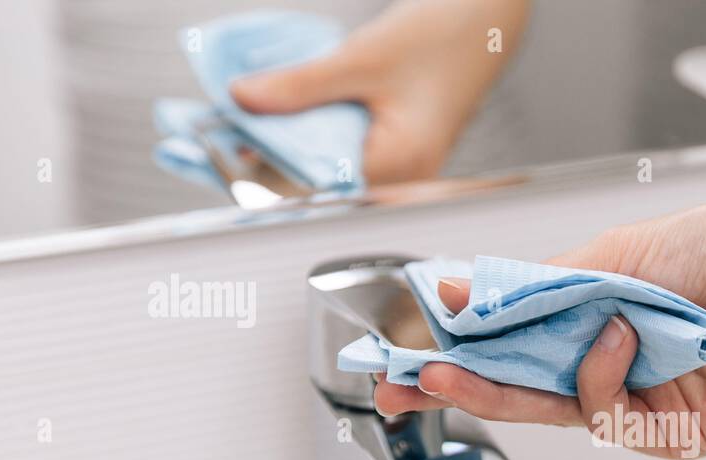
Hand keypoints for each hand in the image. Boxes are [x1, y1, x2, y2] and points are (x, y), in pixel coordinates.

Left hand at [230, 0, 527, 184]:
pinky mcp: (396, 159)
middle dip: (269, 163)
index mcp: (400, 168)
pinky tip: (288, 123)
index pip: (317, 189)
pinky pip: (343, 158)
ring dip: (289, 152)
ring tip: (247, 130)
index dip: (264, 172)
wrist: (486, 25)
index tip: (221, 150)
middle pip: (320, 188)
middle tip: (219, 138)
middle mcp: (403, 183)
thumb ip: (301, 85)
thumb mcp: (363, 58)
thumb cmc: (444, 40)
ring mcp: (401, 175)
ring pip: (329, 174)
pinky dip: (313, 141)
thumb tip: (244, 100)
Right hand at [373, 195, 705, 457]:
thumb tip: (454, 288)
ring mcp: (638, 405)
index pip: (508, 350)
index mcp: (589, 322)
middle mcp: (610, 367)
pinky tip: (625, 335)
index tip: (402, 365)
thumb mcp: (602, 256)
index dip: (455, 360)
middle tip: (408, 385)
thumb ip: (526, 288)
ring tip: (516, 345)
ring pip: (555, 411)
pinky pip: (608, 417)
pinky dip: (604, 374)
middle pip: (520, 393)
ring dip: (521, 381)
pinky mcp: (670, 436)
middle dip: (460, 391)